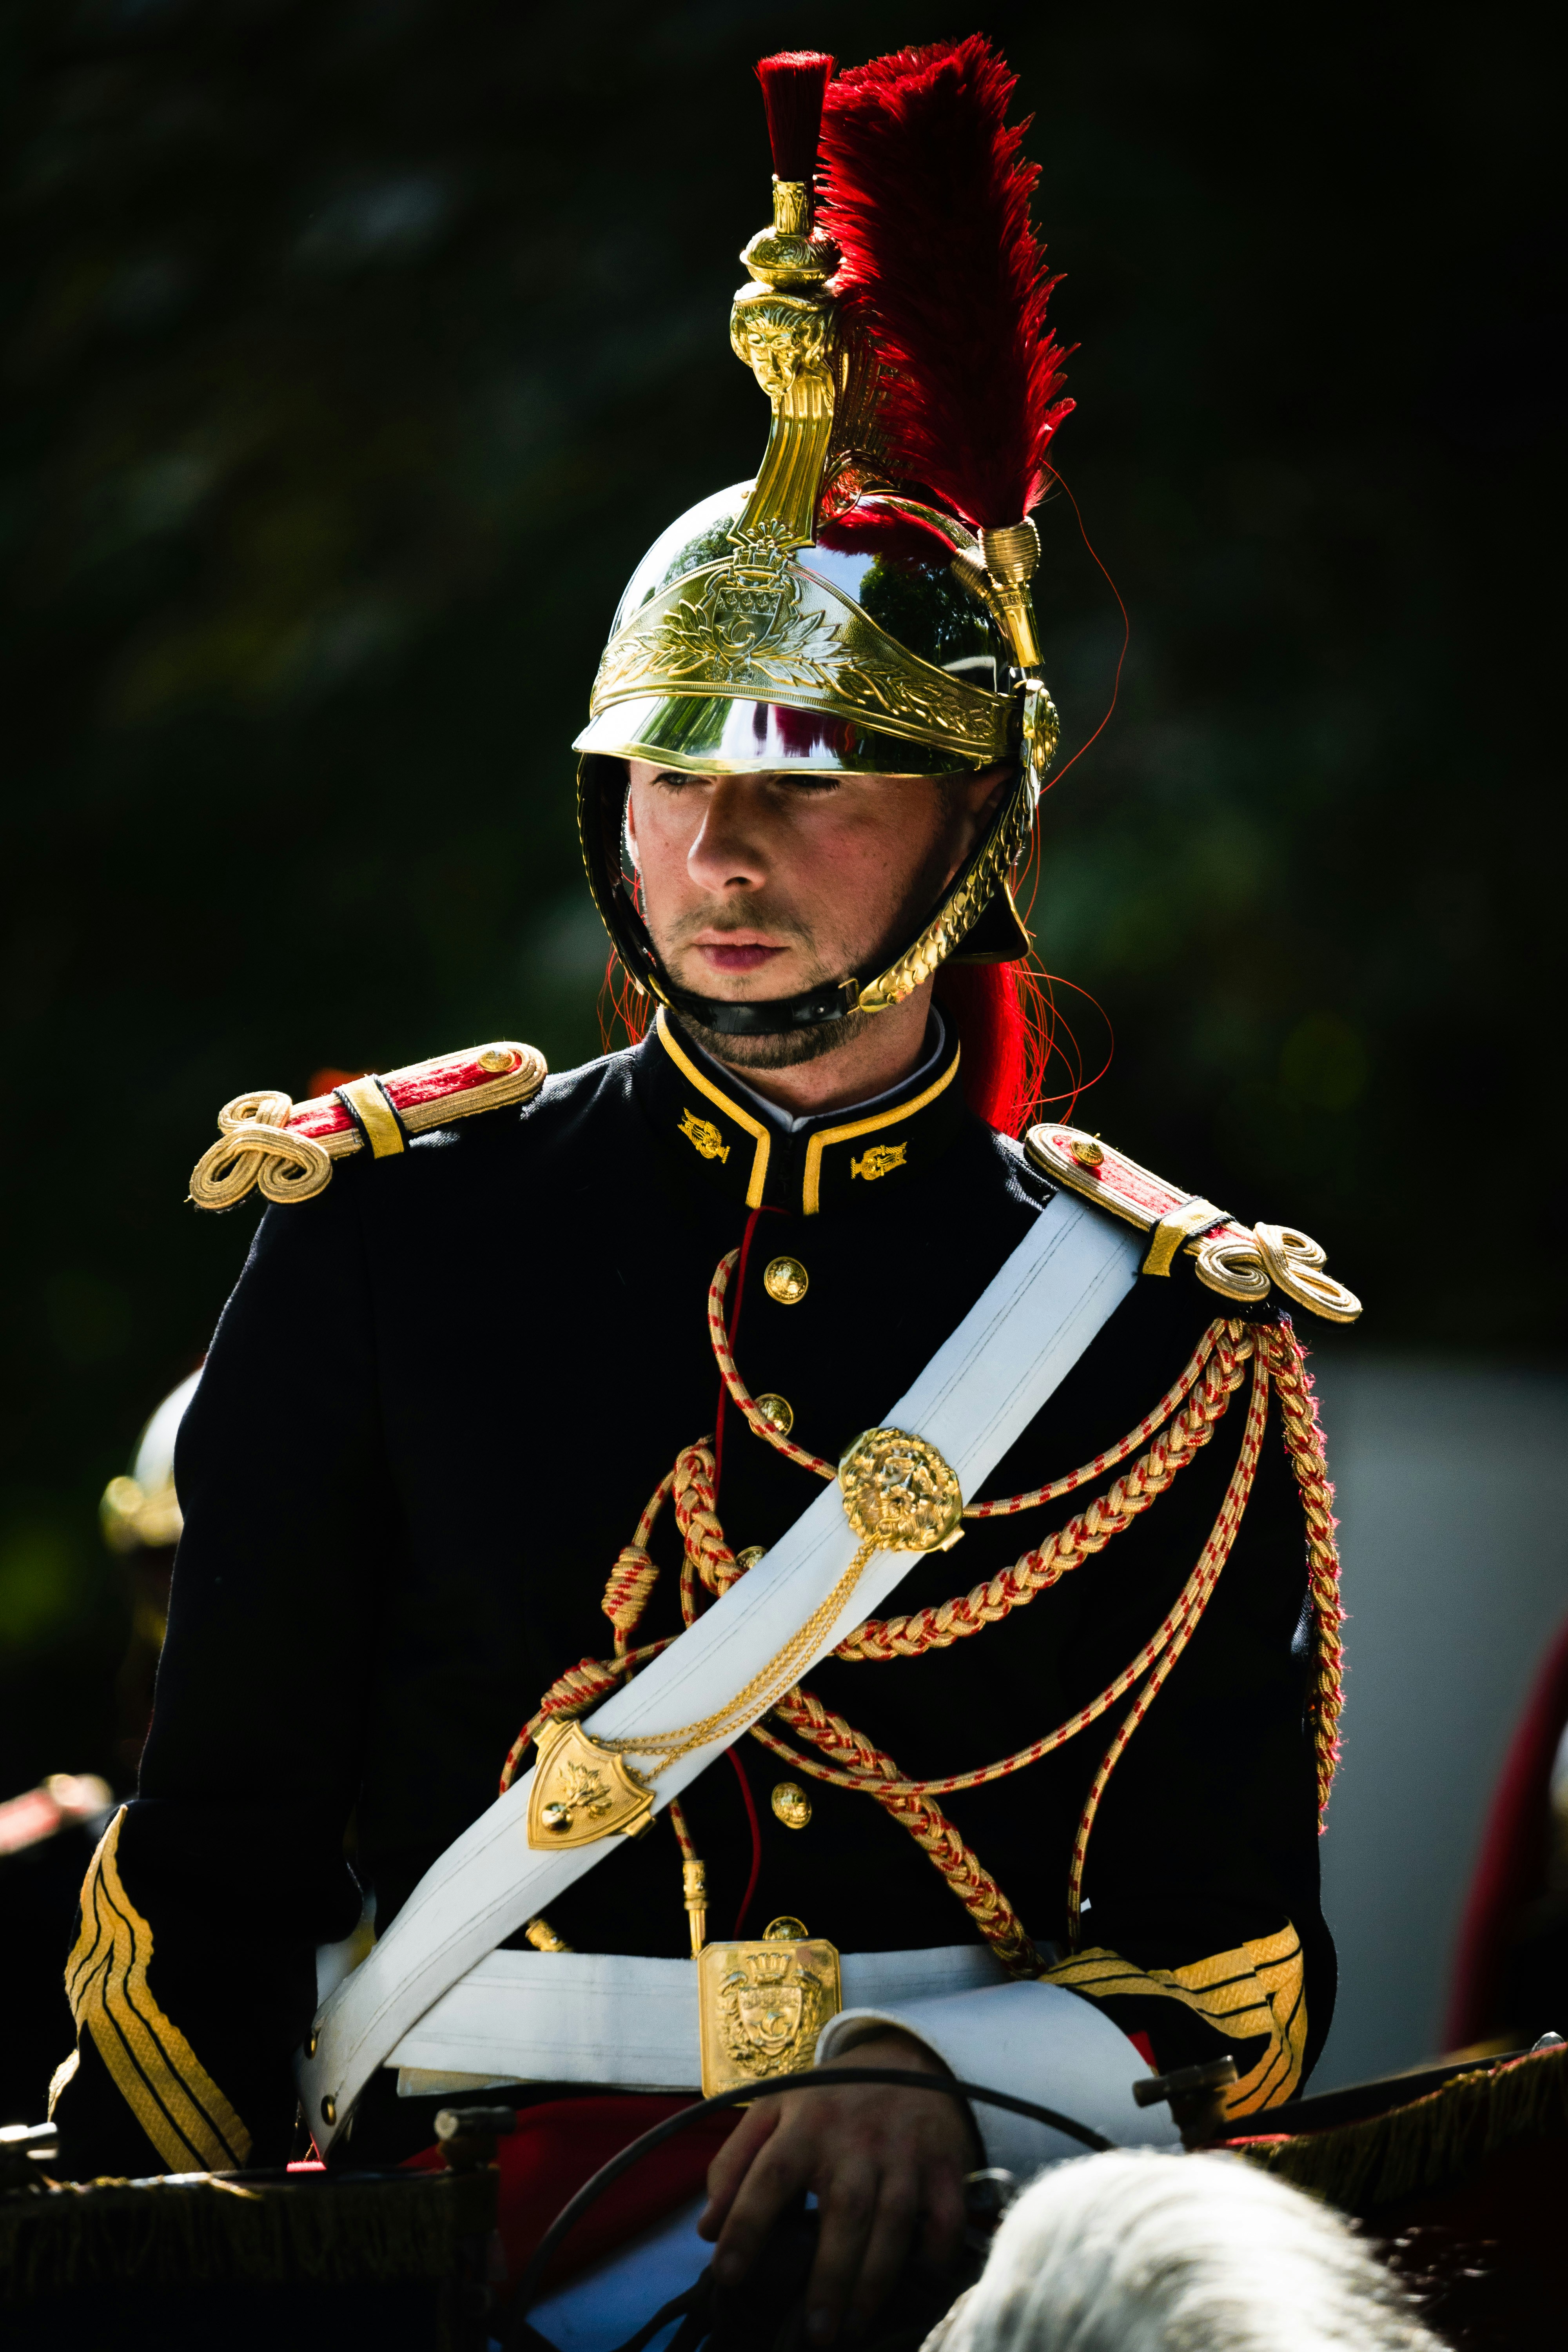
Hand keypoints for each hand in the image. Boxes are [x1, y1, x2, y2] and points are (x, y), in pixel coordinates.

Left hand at [698, 2030, 973, 2344]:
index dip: (746, 2224)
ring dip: (874, 2282)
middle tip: (814, 2333)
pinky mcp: (944, 2164)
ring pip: (894, 2223)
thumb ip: (734, 2162)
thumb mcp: (773, 2110)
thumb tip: (708, 2229)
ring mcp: (905, 2152)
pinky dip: (936, 2254)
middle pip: (844, 2212)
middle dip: (829, 2278)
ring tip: (851, 2329)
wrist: (905, 2057)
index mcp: (805, 2120)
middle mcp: (856, 2138)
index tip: (727, 2274)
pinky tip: (916, 2283)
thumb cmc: (828, 2099)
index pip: (769, 2175)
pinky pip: (945, 2218)